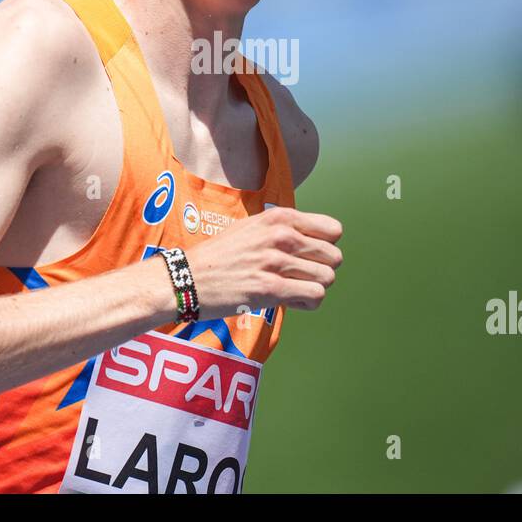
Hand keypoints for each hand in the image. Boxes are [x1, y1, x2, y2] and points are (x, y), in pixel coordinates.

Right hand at [183, 205, 342, 319]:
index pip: (333, 230)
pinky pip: (315, 296)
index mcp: (279, 218)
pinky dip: (307, 303)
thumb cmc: (220, 255)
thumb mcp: (252, 227)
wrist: (187, 278)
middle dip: (323, 270)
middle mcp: (281, 236)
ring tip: (294, 290)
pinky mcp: (271, 289)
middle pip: (334, 256)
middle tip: (301, 278)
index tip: (309, 257)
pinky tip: (290, 301)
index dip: (326, 246)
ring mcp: (276, 262)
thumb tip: (315, 239)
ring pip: (328, 278)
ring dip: (315, 288)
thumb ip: (282, 228)